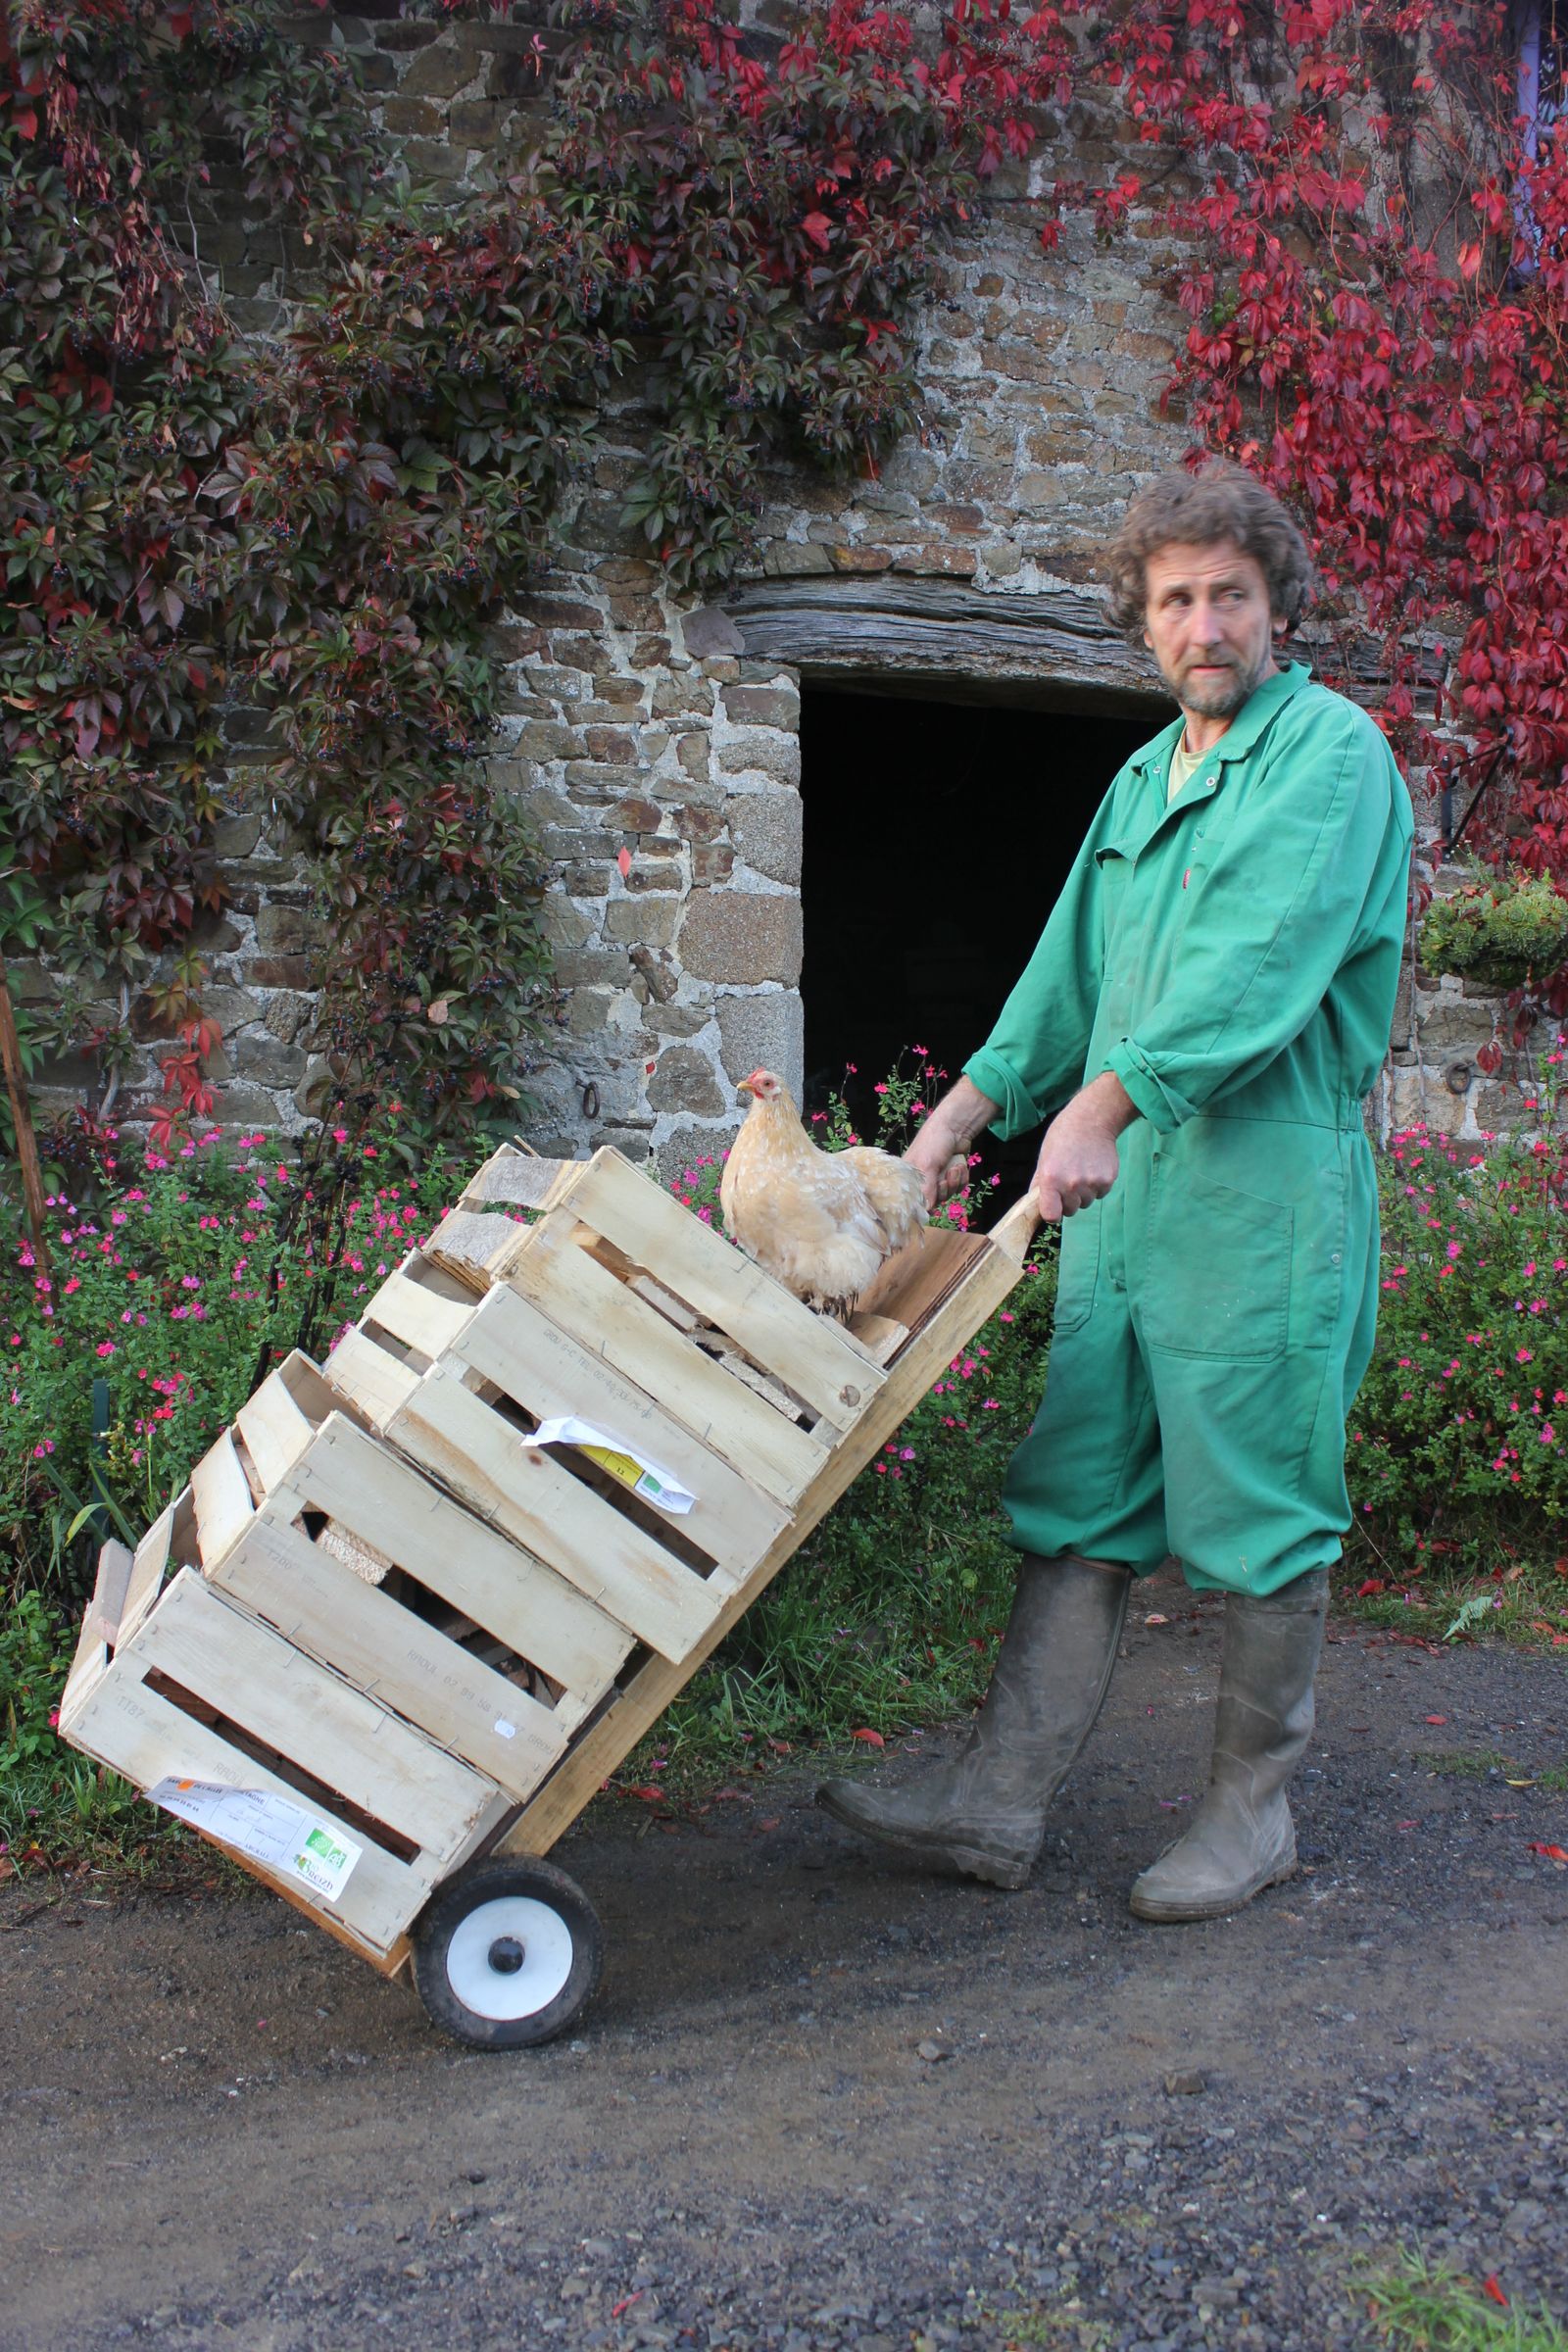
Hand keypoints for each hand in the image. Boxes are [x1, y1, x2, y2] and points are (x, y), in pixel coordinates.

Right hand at [904, 1121, 970, 1212]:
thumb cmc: (934, 1142)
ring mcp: (938, 1178)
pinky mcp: (952, 1176)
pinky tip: (959, 1166)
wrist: (956, 1127)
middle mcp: (922, 1180)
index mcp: (909, 1177)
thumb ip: (926, 1190)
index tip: (931, 1201)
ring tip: (953, 1168)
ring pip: (948, 1195)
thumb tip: (926, 1212)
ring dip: (954, 1182)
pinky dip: (962, 1178)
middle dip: (942, 1190)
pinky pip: (958, 1188)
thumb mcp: (927, 1166)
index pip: (913, 1201)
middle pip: (933, 1201)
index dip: (923, 1204)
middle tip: (943, 1179)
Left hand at [1030, 1074, 1137, 1220]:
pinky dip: (1096, 1185)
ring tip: (1081, 1170)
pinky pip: (1100, 1194)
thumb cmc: (1062, 1137)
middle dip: (1068, 1201)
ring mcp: (1091, 1184)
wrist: (1091, 1121)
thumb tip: (1035, 1203)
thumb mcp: (1044, 1158)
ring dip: (1083, 1193)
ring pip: (1086, 1202)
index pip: (1051, 1215)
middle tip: (1069, 1180)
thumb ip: (1039, 1183)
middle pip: (1070, 1211)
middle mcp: (1071, 1184)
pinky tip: (1092, 1167)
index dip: (1052, 1213)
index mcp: (1051, 1179)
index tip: (1054, 1207)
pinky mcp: (1107, 1181)